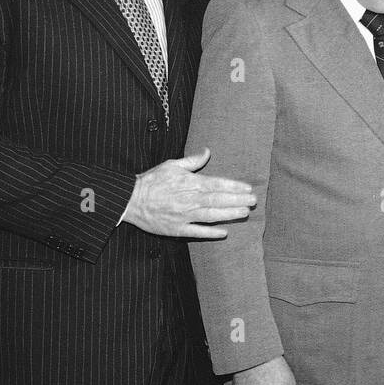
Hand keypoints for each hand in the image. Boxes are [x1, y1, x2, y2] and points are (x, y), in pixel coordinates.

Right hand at [122, 148, 254, 237]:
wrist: (129, 200)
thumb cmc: (151, 181)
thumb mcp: (171, 165)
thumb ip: (192, 161)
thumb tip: (207, 151)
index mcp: (189, 183)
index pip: (217, 184)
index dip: (234, 187)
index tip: (248, 189)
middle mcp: (189, 200)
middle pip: (218, 200)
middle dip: (238, 201)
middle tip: (254, 202)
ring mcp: (183, 216)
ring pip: (211, 215)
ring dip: (229, 214)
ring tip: (244, 213)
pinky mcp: (176, 229)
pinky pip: (196, 232)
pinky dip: (210, 233)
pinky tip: (224, 232)